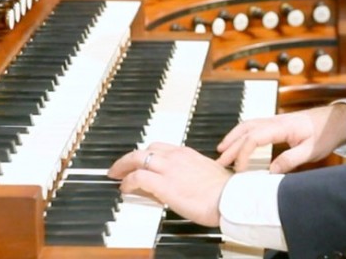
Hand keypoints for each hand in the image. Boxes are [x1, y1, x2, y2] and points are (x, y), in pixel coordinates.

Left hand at [107, 142, 231, 226]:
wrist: (228, 197)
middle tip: (121, 166)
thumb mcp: (208, 174)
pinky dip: (127, 181)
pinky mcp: (163, 184)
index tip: (143, 162)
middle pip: (146, 149)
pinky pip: (138, 177)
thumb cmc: (224, 191)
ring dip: (123, 166)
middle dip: (130, 157)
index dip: (148, 155)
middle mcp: (176, 157)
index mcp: (188, 154)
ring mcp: (169, 168)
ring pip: (138, 158)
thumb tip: (187, 180)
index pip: (161, 148)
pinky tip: (124, 188)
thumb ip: (194, 173)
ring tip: (116, 174)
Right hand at [216, 103, 345, 173]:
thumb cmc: (324, 134)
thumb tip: (270, 172)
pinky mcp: (276, 123)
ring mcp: (274, 119)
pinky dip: (242, 133)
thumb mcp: (311, 151)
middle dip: (230, 145)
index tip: (239, 170)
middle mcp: (275, 120)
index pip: (254, 137)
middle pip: (246, 129)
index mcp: (282, 126)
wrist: (335, 120)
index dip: (243, 153)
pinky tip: (238, 142)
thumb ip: (291, 160)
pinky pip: (254, 125)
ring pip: (247, 125)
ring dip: (233, 137)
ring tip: (221, 151)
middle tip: (218, 162)